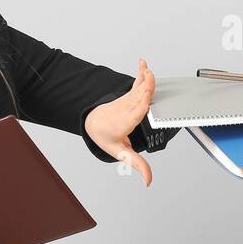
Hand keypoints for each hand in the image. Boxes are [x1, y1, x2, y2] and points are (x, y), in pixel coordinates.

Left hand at [84, 58, 155, 185]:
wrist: (92, 123)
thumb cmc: (107, 137)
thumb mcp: (121, 153)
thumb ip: (137, 165)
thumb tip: (149, 180)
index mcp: (125, 123)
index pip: (135, 112)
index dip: (141, 103)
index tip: (147, 96)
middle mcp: (126, 109)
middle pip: (138, 97)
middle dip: (145, 88)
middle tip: (150, 79)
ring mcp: (127, 100)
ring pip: (138, 88)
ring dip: (144, 79)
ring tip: (148, 71)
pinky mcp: (129, 95)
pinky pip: (137, 82)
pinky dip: (140, 72)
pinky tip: (143, 63)